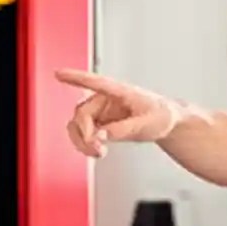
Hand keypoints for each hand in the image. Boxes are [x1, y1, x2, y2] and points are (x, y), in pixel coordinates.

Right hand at [54, 68, 181, 157]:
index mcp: (120, 92)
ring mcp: (101, 111)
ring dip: (81, 141)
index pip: (95, 82)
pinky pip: (83, 133)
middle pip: (81, 113)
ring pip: (77, 124)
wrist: (167, 123)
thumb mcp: (147, 125)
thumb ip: (123, 130)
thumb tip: (100, 136)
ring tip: (97, 152)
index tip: (58, 73)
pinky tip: (98, 151)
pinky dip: (86, 145)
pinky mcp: (100, 123)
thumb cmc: (161, 116)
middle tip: (97, 148)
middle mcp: (106, 99)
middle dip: (84, 134)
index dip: (76, 78)